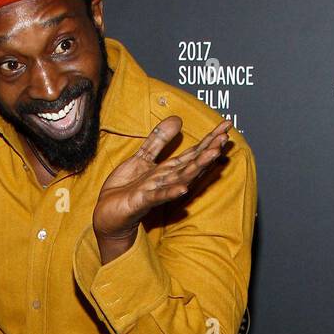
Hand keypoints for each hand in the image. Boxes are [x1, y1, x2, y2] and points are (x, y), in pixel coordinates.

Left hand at [93, 115, 230, 246]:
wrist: (107, 214)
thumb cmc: (125, 189)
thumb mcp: (142, 158)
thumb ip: (158, 140)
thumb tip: (178, 119)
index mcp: (167, 170)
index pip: (193, 152)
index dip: (209, 138)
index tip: (226, 125)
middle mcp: (166, 180)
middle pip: (192, 163)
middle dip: (209, 150)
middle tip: (225, 137)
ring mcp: (156, 192)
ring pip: (180, 177)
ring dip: (197, 166)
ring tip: (214, 154)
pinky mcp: (141, 202)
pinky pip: (158, 196)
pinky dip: (170, 193)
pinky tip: (183, 188)